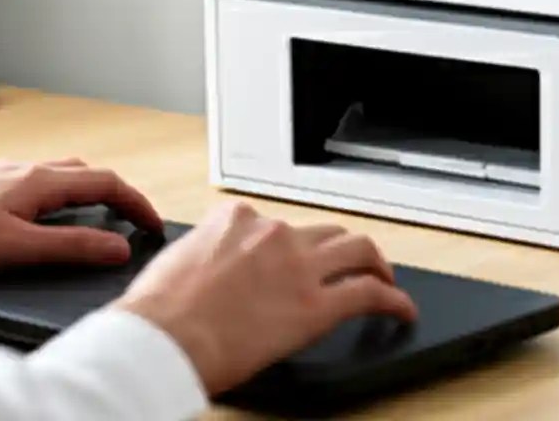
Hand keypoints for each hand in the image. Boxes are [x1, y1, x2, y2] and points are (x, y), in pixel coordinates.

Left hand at [0, 158, 161, 273]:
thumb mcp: (15, 249)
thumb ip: (70, 247)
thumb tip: (118, 246)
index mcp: (37, 180)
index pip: (106, 182)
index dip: (136, 202)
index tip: (153, 225)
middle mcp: (21, 169)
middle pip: (84, 172)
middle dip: (114, 193)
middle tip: (130, 220)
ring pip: (56, 175)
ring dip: (84, 192)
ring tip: (93, 220)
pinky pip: (31, 183)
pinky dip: (53, 197)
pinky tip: (38, 219)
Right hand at [114, 200, 417, 394]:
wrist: (162, 339)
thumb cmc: (157, 314)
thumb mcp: (176, 262)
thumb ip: (206, 255)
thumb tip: (209, 269)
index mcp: (235, 220)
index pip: (274, 222)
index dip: (289, 244)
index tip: (291, 258)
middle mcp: (273, 234)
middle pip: (324, 231)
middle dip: (339, 247)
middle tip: (349, 262)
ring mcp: (299, 266)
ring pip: (357, 250)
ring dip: (374, 262)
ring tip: (383, 277)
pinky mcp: (317, 306)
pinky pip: (369, 294)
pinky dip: (393, 300)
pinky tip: (401, 309)